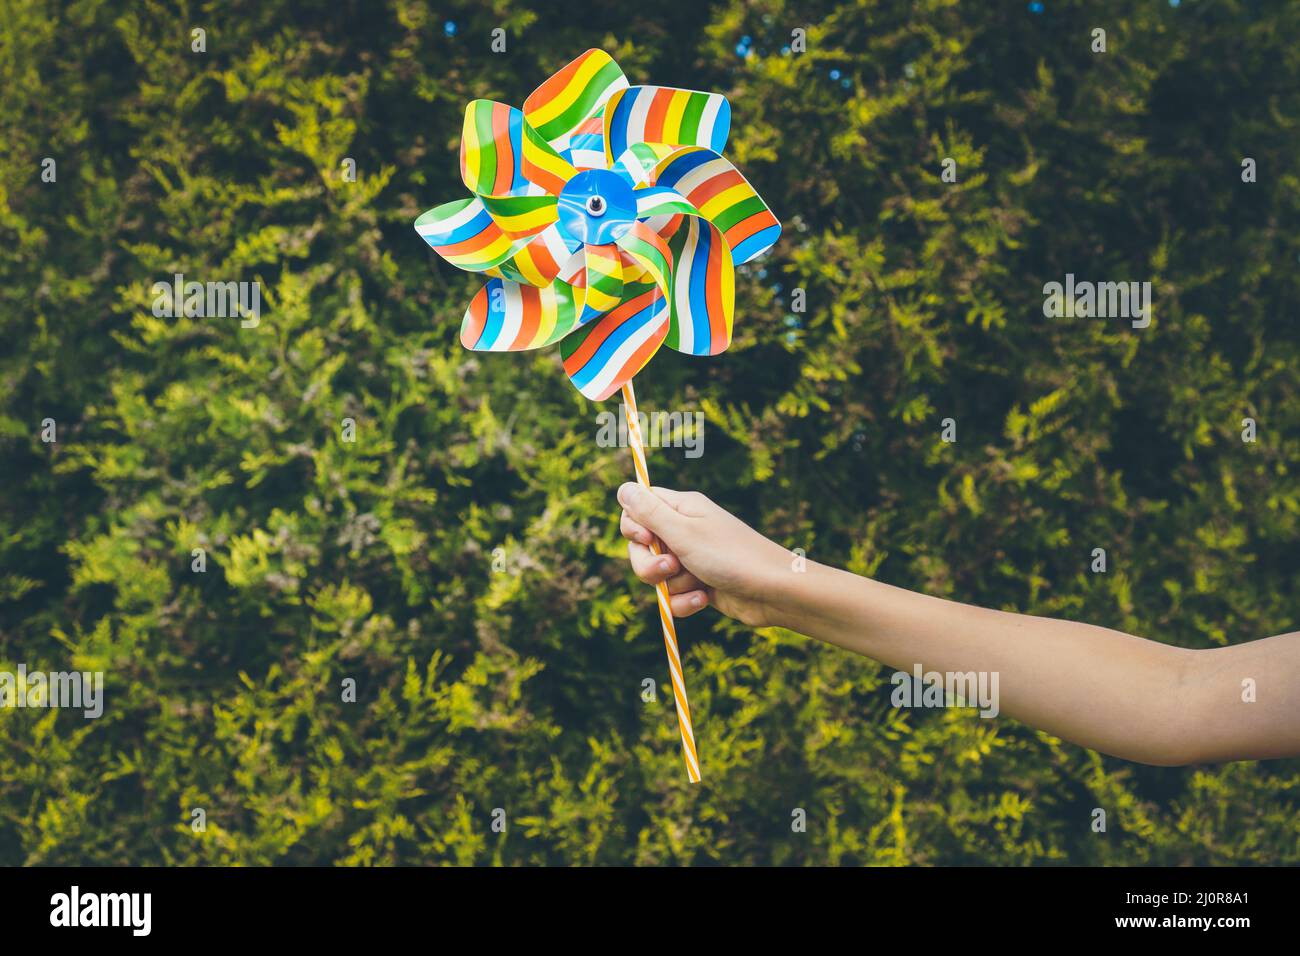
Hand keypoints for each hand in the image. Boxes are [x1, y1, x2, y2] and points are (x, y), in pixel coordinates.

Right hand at [617, 483, 792, 626]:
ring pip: (657, 576)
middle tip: (671, 566)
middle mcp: (685, 531)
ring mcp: (692, 559)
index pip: (637, 509)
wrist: (773, 591)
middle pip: (641, 548)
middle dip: (648, 565)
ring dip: (673, 586)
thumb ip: (649, 512)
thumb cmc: (731, 556)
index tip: (647, 539)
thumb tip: (622, 487)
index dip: (633, 528)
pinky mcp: (700, 585)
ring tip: (698, 584)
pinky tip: (704, 599)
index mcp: (682, 509)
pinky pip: (674, 596)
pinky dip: (684, 601)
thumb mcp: (684, 532)